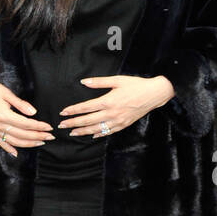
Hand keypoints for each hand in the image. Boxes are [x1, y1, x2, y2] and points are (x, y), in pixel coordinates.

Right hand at [0, 77, 53, 155]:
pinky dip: (9, 149)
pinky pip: (1, 142)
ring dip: (28, 144)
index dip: (39, 126)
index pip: (26, 124)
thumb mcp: (8, 93)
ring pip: (14, 141)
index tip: (49, 127)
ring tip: (40, 143)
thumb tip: (33, 113)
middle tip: (50, 137)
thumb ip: (21, 104)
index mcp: (3, 115)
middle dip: (38, 136)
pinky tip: (16, 153)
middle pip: (22, 134)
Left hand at [58, 74, 175, 136]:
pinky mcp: (124, 125)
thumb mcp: (117, 80)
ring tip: (73, 133)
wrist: (154, 94)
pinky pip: (109, 132)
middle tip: (62, 125)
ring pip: (97, 129)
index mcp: (108, 101)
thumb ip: (99, 82)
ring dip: (83, 131)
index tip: (63, 112)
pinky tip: (92, 135)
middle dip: (73, 123)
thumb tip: (83, 82)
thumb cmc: (136, 85)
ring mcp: (118, 121)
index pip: (86, 107)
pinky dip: (99, 134)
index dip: (73, 110)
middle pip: (88, 120)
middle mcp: (112, 113)